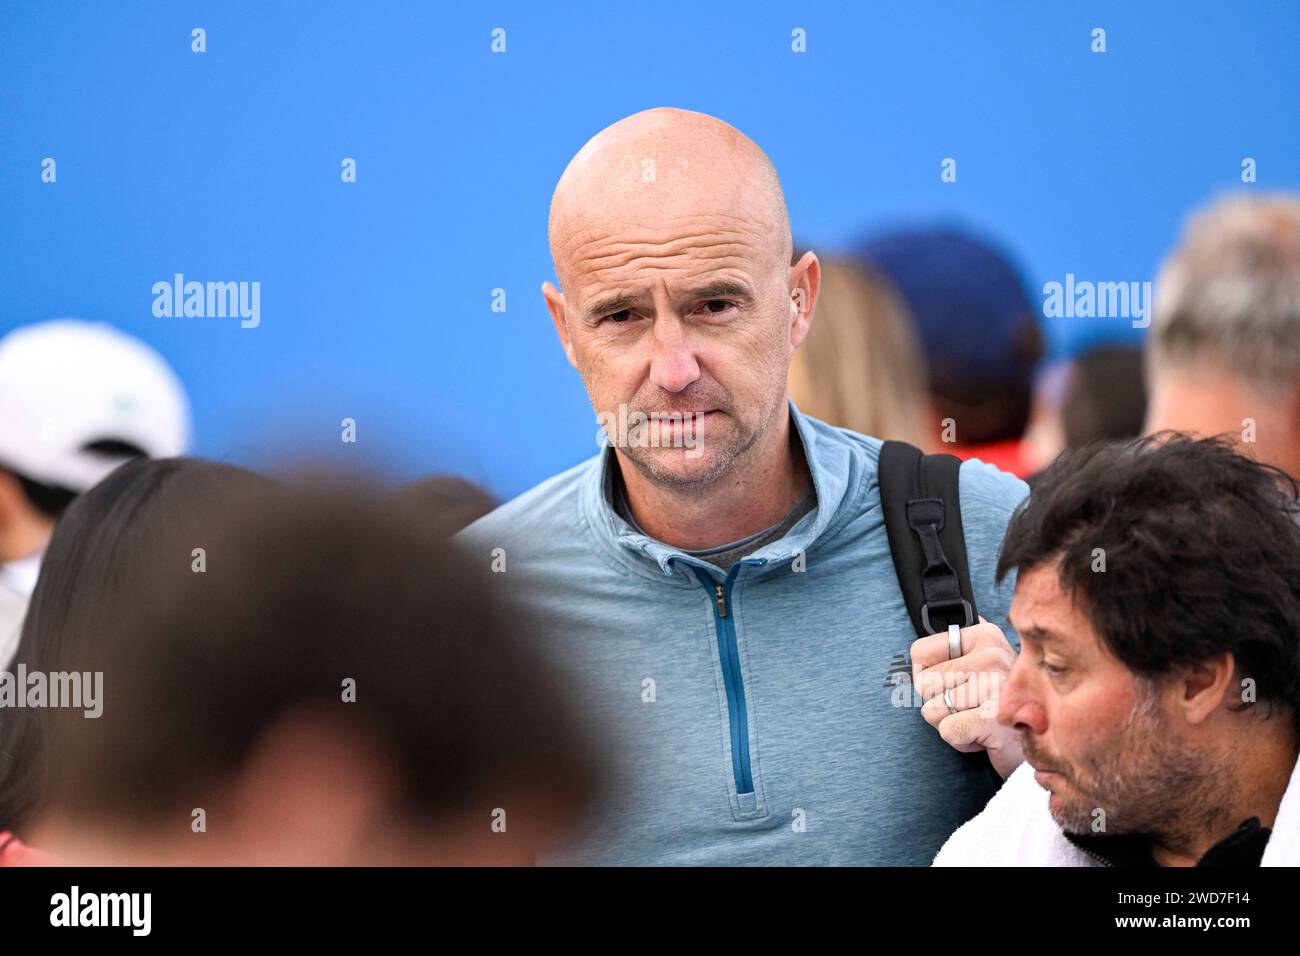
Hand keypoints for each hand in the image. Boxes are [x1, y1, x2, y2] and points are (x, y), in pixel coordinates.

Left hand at [910, 616, 1023, 778]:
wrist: (1041, 743)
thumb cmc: (1000, 704)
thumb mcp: (979, 668)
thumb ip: (952, 653)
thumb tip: (918, 655)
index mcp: (985, 635)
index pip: (919, 652)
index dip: (926, 676)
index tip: (953, 684)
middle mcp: (992, 654)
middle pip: (923, 684)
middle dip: (940, 704)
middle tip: (971, 707)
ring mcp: (995, 685)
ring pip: (931, 710)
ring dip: (950, 723)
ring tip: (979, 719)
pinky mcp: (995, 717)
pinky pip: (947, 731)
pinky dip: (960, 741)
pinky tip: (985, 735)